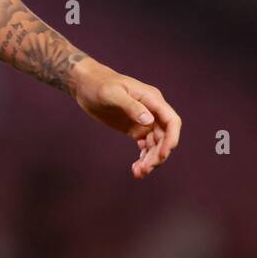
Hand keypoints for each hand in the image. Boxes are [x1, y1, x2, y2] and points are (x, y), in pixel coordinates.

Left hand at [70, 58, 180, 178]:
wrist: (85, 84)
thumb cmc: (98, 84)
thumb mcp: (112, 93)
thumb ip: (131, 106)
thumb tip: (149, 121)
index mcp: (152, 100)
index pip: (171, 121)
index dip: (171, 139)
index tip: (162, 155)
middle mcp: (152, 111)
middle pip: (165, 137)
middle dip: (158, 154)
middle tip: (145, 169)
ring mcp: (145, 121)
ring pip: (156, 145)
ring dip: (151, 159)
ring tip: (138, 172)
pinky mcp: (135, 129)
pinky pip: (145, 146)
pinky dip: (143, 158)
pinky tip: (136, 169)